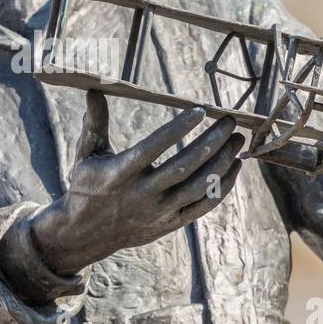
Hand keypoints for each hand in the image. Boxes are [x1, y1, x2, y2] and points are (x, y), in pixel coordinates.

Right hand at [30, 91, 244, 275]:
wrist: (85, 234)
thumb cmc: (87, 186)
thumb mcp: (86, 155)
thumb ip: (94, 123)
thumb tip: (94, 89)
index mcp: (120, 174)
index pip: (153, 148)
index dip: (178, 129)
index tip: (200, 110)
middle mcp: (141, 194)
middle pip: (184, 167)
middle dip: (211, 142)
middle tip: (229, 121)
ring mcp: (158, 212)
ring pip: (198, 186)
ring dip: (222, 162)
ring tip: (237, 139)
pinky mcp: (170, 224)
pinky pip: (203, 206)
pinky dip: (222, 186)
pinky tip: (234, 166)